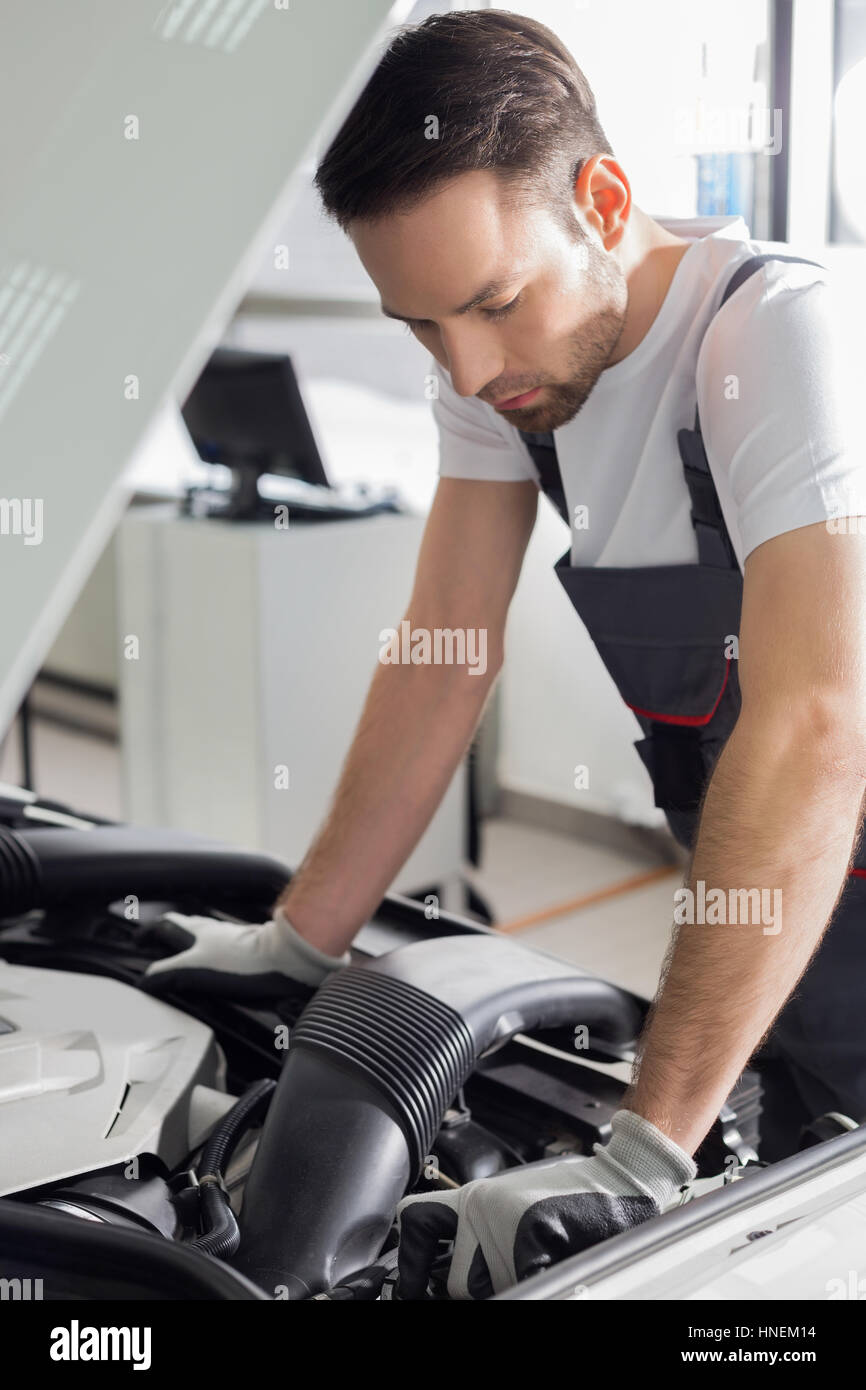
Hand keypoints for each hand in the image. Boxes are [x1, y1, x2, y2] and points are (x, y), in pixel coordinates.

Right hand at [140, 905, 348, 998]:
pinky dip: (215, 956)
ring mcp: (236, 941)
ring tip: (187, 955)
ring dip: (194, 945)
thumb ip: (167, 974)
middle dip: (171, 934)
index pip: (167, 925)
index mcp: (199, 933)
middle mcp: (217, 932)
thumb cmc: (244, 963)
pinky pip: (227, 951)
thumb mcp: (195, 969)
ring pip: (209, 938)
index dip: (149, 932)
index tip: (137, 939)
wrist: (288, 962)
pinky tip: (222, 968)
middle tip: (159, 943)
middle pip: (188, 927)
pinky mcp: (253, 953)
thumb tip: (144, 980)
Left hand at [394, 1109, 695, 1298]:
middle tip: (512, 1271)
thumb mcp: (514, 1208)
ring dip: (512, 1283)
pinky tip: (556, 1262)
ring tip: (542, 1259)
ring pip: (486, 1288)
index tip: (408, 1289)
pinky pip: (526, 1284)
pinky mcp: (533, 1236)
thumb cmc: (574, 1195)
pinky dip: (542, 1282)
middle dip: (481, 1289)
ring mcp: (506, 1223)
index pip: (417, 1222)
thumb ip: (483, 1235)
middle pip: (457, 1280)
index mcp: (475, 1199)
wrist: (622, 1178)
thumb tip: (452, 1279)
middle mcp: (483, 1209)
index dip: (409, 1263)